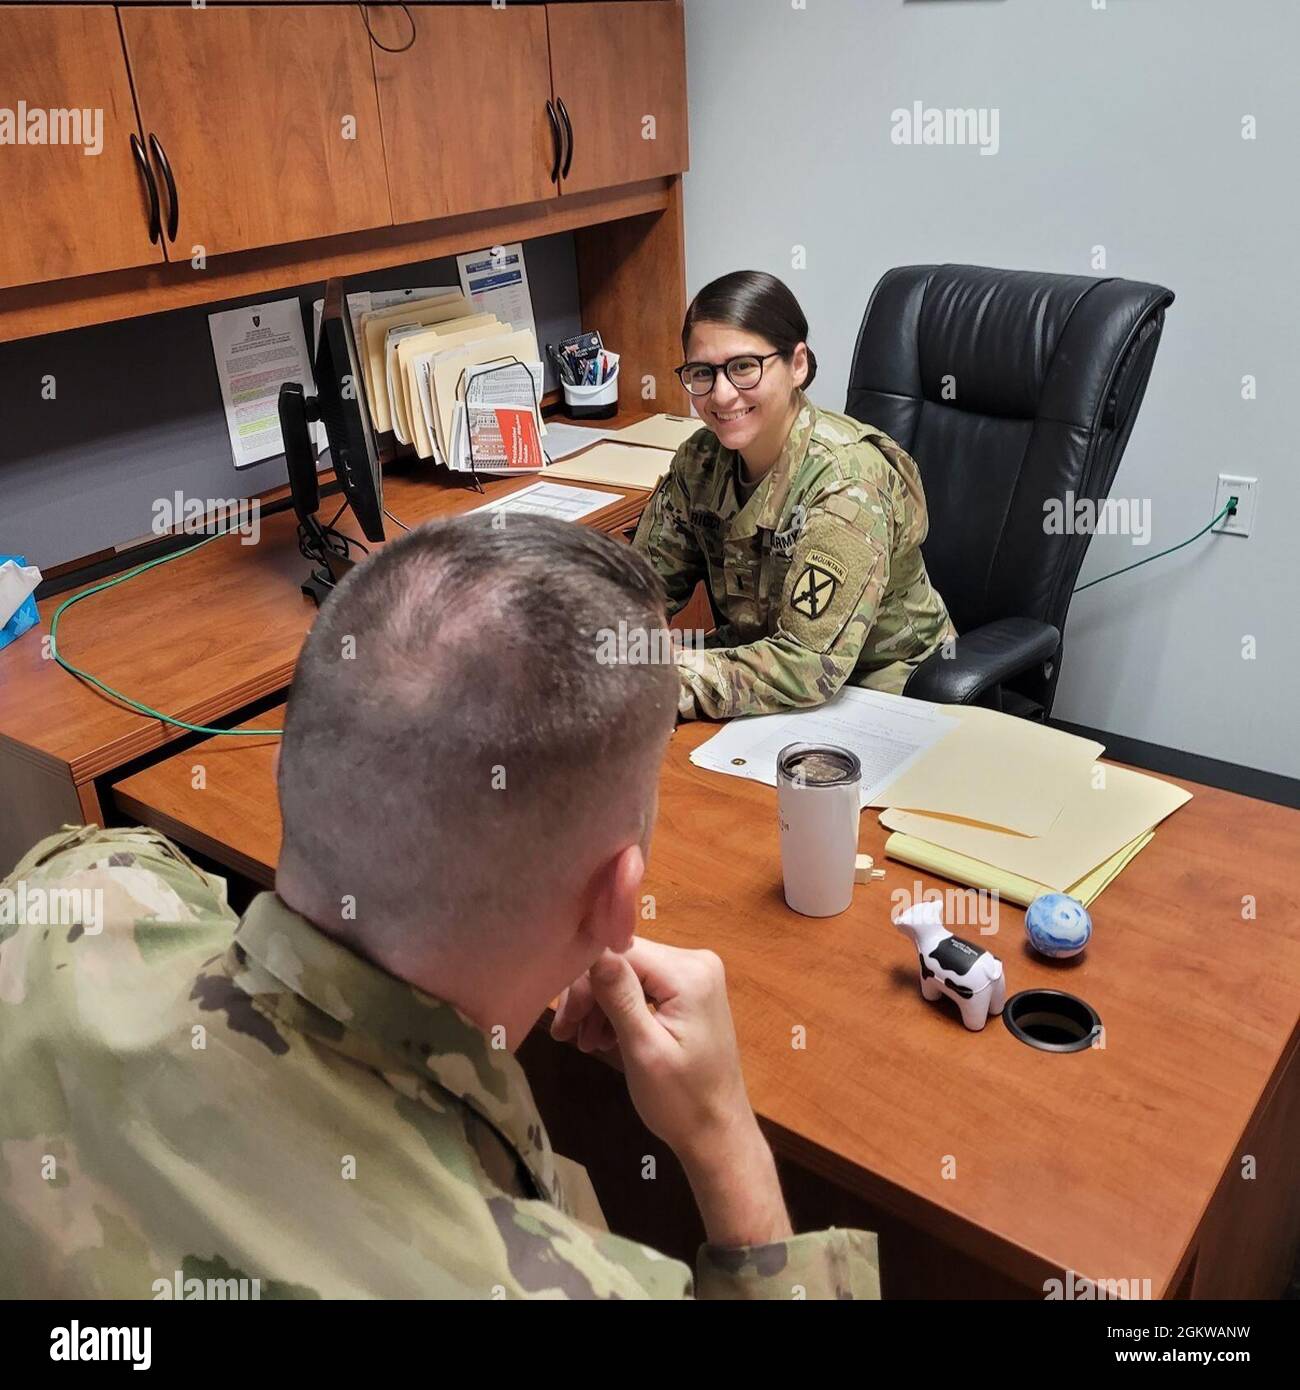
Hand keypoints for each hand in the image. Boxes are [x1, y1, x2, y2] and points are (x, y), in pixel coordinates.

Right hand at [552, 939, 791, 1246]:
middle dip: (589, 996)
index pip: (618, 952)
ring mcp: (694, 974)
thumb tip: (591, 950)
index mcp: (689, 972)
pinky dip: (618, 1009)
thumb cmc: (681, 1101)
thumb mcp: (644, 1050)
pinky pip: (642, 986)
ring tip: (585, 1043)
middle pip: (622, 960)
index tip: (565, 1021)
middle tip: (566, 1035)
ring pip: (627, 973)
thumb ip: (619, 996)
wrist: (717, 1134)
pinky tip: (604, 1038)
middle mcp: (695, 961)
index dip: (584, 982)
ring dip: (600, 1005)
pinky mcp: (689, 990)